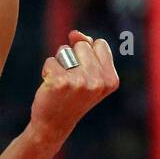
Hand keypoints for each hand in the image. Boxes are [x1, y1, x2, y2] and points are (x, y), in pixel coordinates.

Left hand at [29, 29, 119, 143]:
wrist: (53, 125)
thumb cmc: (71, 97)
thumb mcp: (89, 75)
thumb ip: (88, 49)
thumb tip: (75, 34)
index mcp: (111, 80)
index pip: (99, 44)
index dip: (87, 54)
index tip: (84, 74)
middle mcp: (99, 81)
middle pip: (82, 45)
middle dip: (73, 58)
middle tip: (71, 81)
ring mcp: (80, 82)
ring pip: (64, 50)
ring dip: (59, 63)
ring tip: (61, 84)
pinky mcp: (60, 81)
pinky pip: (50, 61)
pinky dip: (47, 71)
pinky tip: (51, 87)